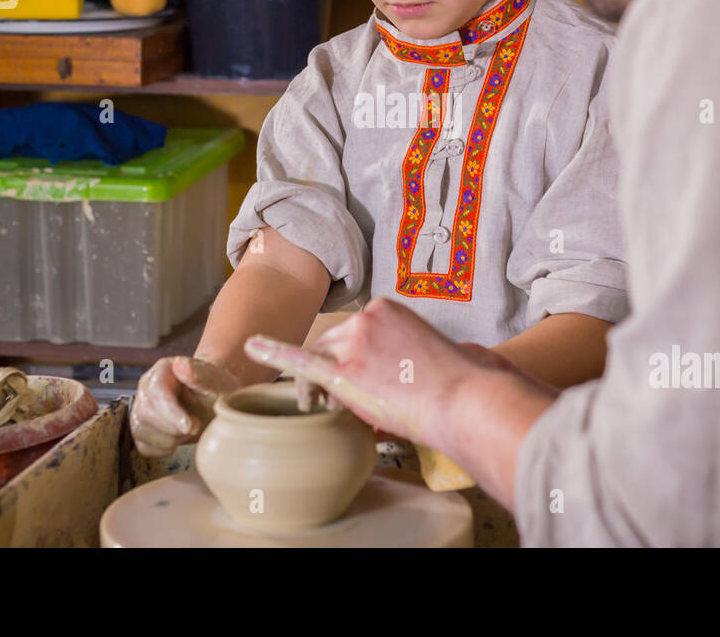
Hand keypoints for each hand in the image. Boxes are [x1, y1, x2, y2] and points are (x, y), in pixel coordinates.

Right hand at [130, 356, 240, 457]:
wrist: (214, 401)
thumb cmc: (216, 388)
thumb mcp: (216, 381)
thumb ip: (200, 374)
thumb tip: (180, 364)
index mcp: (163, 371)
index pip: (156, 392)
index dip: (171, 412)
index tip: (190, 426)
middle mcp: (146, 388)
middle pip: (144, 413)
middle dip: (173, 428)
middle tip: (196, 425)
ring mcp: (141, 408)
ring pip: (140, 431)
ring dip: (168, 439)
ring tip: (189, 429)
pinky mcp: (142, 428)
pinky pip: (143, 446)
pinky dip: (162, 449)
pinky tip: (179, 440)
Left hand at [244, 298, 505, 448]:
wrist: (466, 400)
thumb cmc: (464, 384)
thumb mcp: (443, 352)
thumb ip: (426, 352)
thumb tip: (448, 361)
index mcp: (388, 310)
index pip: (354, 334)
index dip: (352, 360)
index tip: (364, 381)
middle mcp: (367, 319)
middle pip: (331, 345)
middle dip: (331, 372)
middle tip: (338, 401)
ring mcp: (353, 342)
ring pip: (321, 362)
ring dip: (319, 386)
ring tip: (329, 408)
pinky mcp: (345, 371)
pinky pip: (300, 361)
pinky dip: (273, 352)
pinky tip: (253, 347)